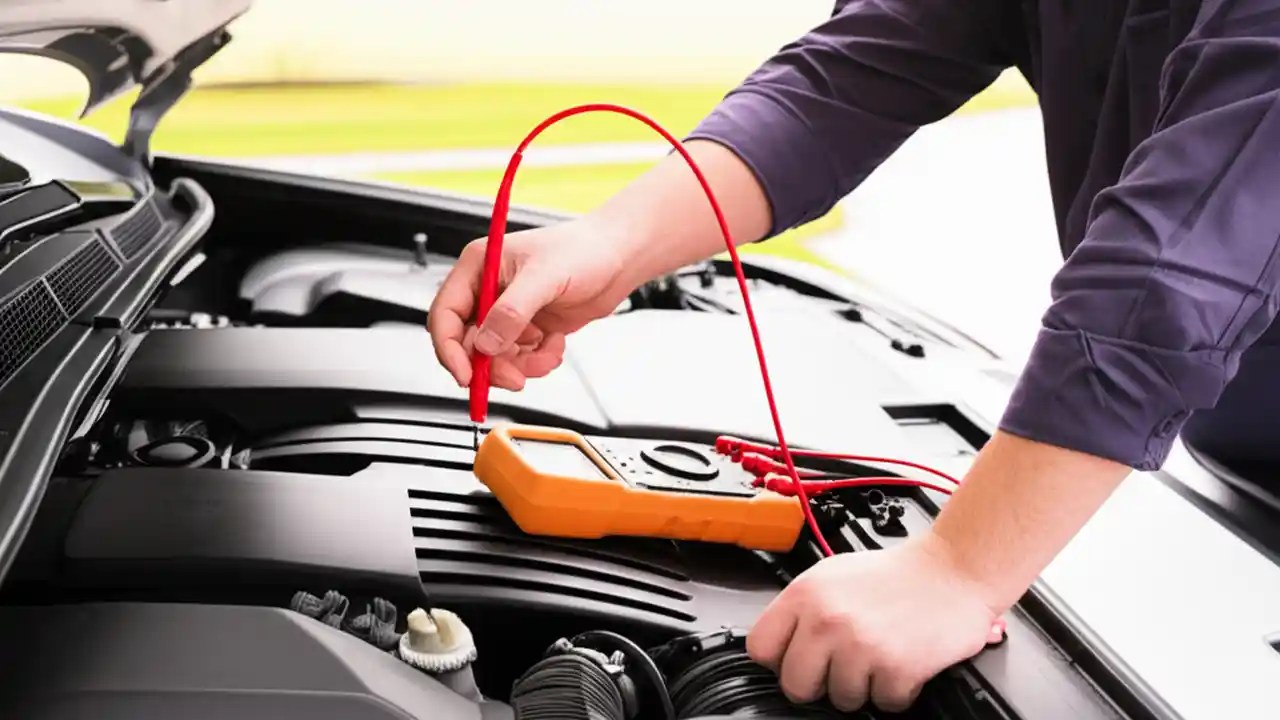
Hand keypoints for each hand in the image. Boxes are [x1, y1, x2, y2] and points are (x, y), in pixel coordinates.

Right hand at [428, 217, 638, 389]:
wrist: (620, 258)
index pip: (446, 314)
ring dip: (520, 364)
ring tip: (547, 354)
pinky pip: (518, 358)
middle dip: (491, 364)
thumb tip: (485, 343)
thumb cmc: (585, 249)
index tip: (465, 376)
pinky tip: (554, 345)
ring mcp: (508, 311)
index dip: (450, 348)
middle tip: (515, 378)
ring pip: (494, 356)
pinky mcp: (527, 328)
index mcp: (478, 267)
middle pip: (468, 343)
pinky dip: (536, 361)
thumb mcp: (545, 277)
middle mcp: (488, 290)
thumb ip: (511, 311)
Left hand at [747, 534, 1004, 712]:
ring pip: (840, 700)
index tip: (797, 659)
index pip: (760, 648)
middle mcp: (827, 619)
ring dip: (863, 686)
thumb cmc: (896, 574)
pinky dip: (896, 690)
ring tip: (879, 655)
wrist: (954, 569)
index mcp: (806, 594)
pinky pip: (883, 704)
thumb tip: (776, 647)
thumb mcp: (833, 576)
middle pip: (795, 686)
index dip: (780, 659)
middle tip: (842, 665)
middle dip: (819, 683)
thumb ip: (802, 609)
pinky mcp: (895, 668)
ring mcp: (860, 646)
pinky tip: (901, 661)